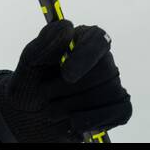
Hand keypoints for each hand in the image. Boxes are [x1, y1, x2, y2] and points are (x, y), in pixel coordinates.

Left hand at [0, 19, 131, 141]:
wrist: (28, 115)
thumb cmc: (30, 82)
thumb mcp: (30, 61)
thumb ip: (46, 42)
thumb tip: (68, 27)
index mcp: (81, 40)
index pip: (97, 39)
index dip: (85, 57)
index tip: (66, 75)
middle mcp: (102, 60)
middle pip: (105, 70)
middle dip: (71, 89)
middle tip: (46, 94)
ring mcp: (112, 84)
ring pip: (110, 93)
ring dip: (75, 106)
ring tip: (52, 110)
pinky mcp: (117, 107)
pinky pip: (120, 111)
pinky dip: (93, 120)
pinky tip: (73, 123)